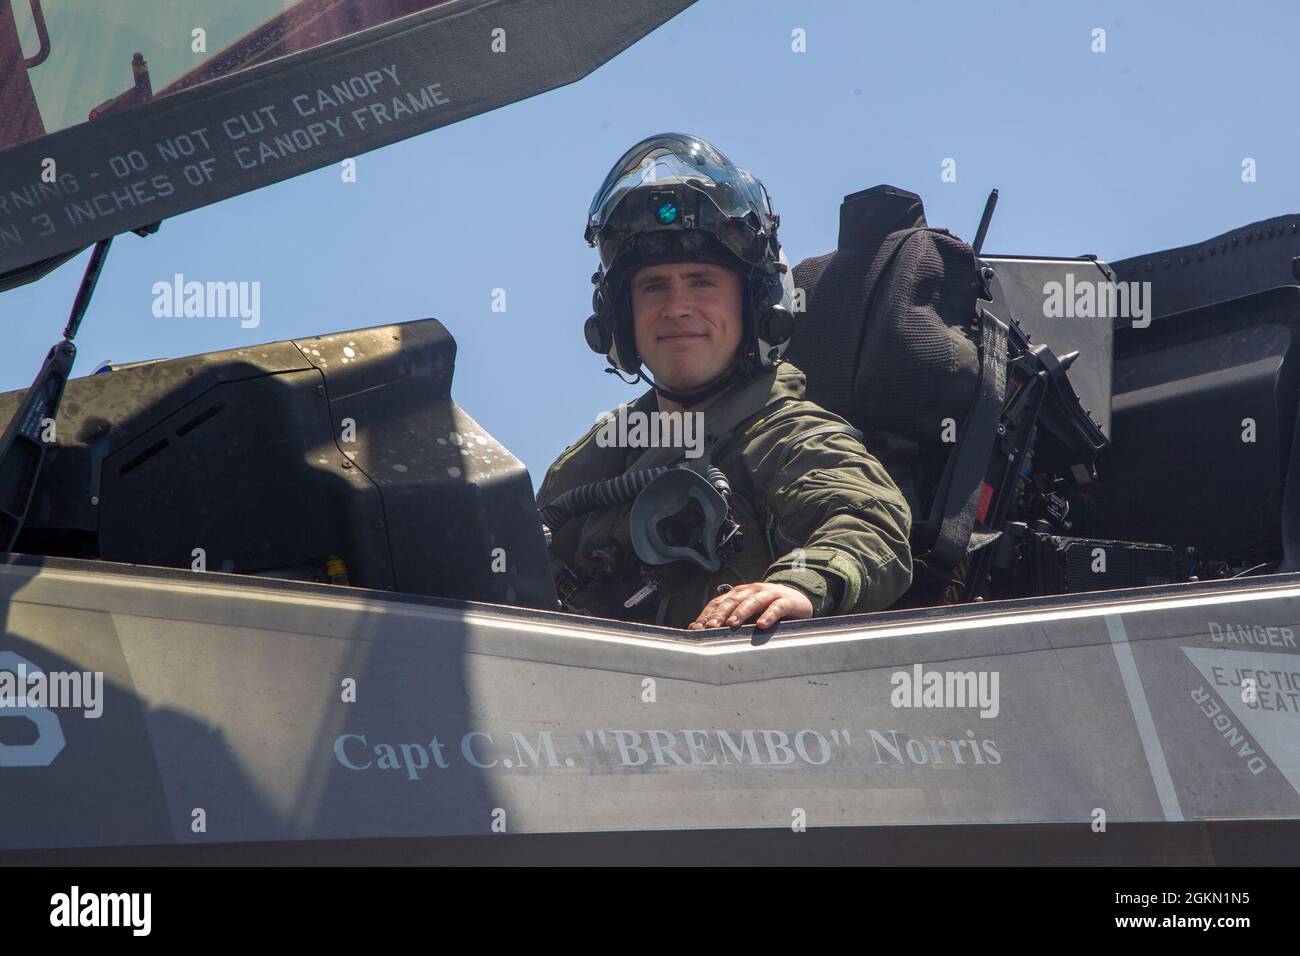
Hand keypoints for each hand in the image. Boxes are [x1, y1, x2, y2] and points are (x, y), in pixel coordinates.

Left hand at [687, 582, 813, 630]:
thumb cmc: (767, 608)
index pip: (719, 602)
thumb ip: (727, 619)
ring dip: (741, 612)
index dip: (708, 614)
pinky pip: (776, 608)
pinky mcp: (786, 601)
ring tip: (732, 624)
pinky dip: (769, 615)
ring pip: (753, 601)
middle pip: (733, 601)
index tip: (698, 627)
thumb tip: (698, 628)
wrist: (797, 599)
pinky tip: (762, 625)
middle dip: (720, 614)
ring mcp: (770, 594)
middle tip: (710, 627)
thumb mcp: (747, 613)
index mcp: (739, 593)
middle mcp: (752, 591)